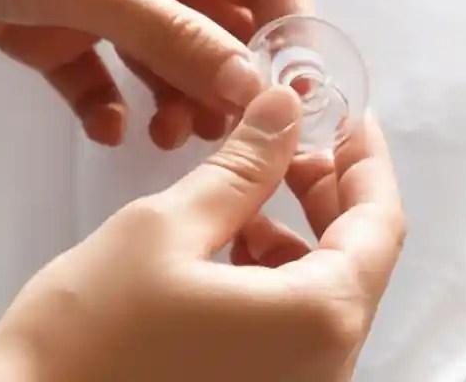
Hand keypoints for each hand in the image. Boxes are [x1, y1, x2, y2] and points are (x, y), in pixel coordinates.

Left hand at [0, 0, 309, 148]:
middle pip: (219, 24)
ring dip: (173, 98)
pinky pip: (102, 74)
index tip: (289, 95)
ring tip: (161, 134)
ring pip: (164, 56)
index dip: (286, 30)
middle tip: (217, 132)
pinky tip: (102, 127)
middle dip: (226, 78)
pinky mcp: (50, 26)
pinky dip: (109, 103)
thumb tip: (259, 88)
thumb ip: (174, 36)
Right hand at [0, 87, 405, 381]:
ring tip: (244, 191)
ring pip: (325, 296)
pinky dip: (274, 282)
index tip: (348, 116)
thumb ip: (243, 166)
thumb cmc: (85, 340)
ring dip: (297, 236)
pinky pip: (294, 332)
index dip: (365, 159)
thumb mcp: (168, 228)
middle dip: (327, 193)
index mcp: (320, 320)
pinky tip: (227, 248)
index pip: (380, 222)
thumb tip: (286, 110)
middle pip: (359, 260)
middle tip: (289, 140)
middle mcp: (326, 368)